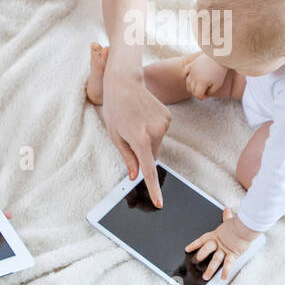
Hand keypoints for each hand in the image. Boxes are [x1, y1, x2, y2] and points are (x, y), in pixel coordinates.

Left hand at [101, 69, 170, 207]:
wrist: (124, 81)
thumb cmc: (115, 108)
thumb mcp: (115, 135)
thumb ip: (128, 157)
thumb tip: (135, 176)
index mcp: (139, 139)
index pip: (148, 170)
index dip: (153, 188)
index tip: (159, 202)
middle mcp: (155, 132)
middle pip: (152, 155)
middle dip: (143, 152)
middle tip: (130, 134)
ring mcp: (165, 124)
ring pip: (157, 143)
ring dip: (148, 139)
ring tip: (136, 120)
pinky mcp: (169, 117)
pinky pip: (161, 132)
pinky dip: (153, 129)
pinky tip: (143, 115)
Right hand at [183, 52, 227, 99]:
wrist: (219, 56)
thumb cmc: (220, 71)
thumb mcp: (218, 84)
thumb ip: (211, 91)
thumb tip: (205, 93)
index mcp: (201, 83)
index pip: (198, 94)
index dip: (202, 97)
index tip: (208, 95)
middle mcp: (194, 77)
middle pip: (191, 89)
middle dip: (197, 93)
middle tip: (204, 92)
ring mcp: (192, 70)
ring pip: (187, 82)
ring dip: (191, 86)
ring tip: (198, 86)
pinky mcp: (192, 65)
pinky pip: (185, 72)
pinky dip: (186, 76)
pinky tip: (191, 77)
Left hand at [185, 206, 261, 280]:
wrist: (246, 226)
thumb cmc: (239, 223)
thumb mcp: (230, 221)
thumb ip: (227, 216)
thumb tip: (227, 209)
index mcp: (216, 235)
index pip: (202, 240)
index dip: (194, 244)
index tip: (187, 249)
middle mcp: (218, 243)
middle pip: (206, 249)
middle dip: (200, 256)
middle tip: (195, 262)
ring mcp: (225, 249)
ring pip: (215, 260)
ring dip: (210, 269)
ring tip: (206, 277)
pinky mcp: (233, 254)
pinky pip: (228, 264)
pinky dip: (226, 271)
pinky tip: (223, 278)